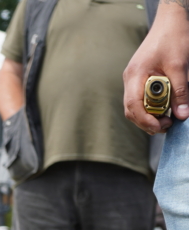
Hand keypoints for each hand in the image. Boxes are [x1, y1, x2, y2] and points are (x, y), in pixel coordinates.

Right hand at [123, 5, 188, 133]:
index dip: (144, 119)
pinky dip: (150, 106)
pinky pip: (140, 98)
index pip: (133, 105)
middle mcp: (130, 79)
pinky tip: (163, 108)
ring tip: (167, 118)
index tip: (159, 126)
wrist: (171, 21)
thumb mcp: (179, 66)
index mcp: (135, 75)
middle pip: (131, 109)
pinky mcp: (139, 78)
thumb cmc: (173, 38)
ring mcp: (133, 79)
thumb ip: (180, 91)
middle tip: (166, 125)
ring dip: (148, 115)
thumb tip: (182, 114)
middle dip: (146, 121)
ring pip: (135, 106)